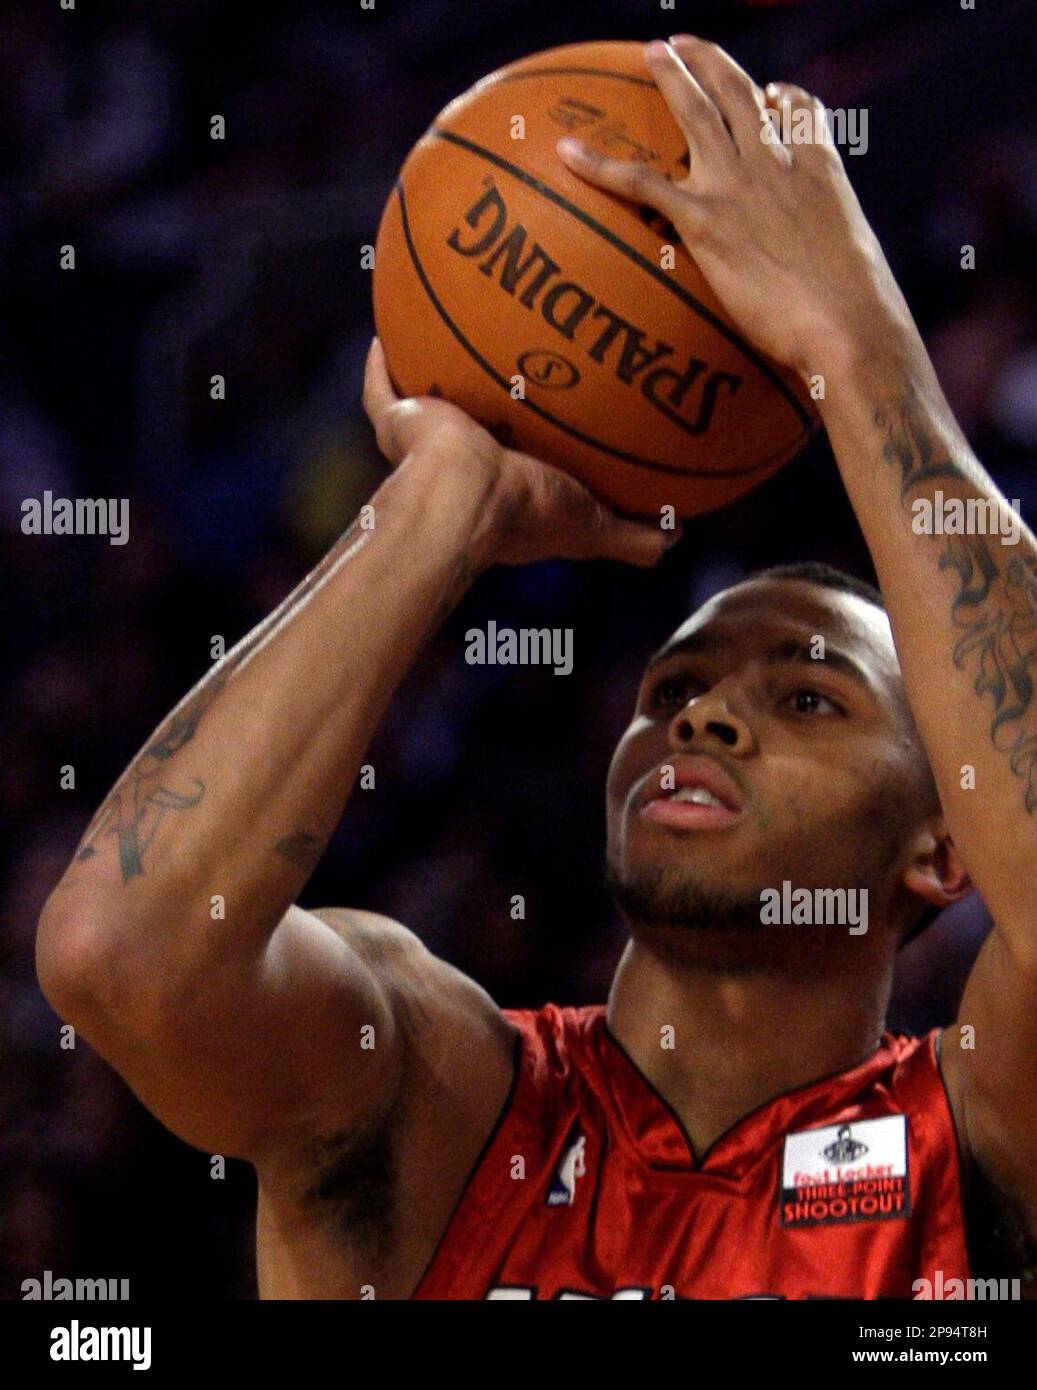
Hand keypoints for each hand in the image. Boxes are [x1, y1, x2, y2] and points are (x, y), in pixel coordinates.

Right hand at [362, 337, 681, 569]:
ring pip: (424, 403)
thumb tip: (678, 535)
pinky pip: (383, 389)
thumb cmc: (527, 512)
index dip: (530, 443)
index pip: (518, 463)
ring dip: (433, 373)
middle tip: (503, 361)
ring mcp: (424, 446)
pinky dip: (382, 364)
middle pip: (471, 427)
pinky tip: (388, 330)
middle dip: (483, 400)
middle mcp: (460, 468)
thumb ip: (634, 537)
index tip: (549, 416)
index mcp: (504, 490)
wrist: (465, 498)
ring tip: (450, 330)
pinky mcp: (398, 424)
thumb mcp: (593, 528)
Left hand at [556, 36, 917, 380]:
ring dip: (672, 77)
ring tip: (651, 54)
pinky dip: (600, 165)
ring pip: (697, 114)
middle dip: (711, 63)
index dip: (783, 97)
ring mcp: (739, 188)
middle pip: (741, 96)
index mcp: (820, 172)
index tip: (772, 92)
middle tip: (683, 45)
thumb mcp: (858, 275)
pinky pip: (642, 183)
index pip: (801, 113)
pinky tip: (567, 152)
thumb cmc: (858, 321)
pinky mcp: (706, 222)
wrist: (847, 326)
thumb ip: (836, 265)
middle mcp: (778, 165)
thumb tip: (838, 300)